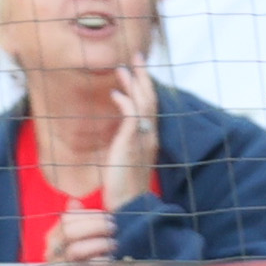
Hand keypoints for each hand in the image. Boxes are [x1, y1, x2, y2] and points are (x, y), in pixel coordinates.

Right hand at [45, 203, 115, 261]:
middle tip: (112, 227)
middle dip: (95, 227)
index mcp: (53, 237)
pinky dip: (99, 261)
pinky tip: (108, 258)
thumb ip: (75, 219)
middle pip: (69, 232)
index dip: (89, 215)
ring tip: (113, 243)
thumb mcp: (76, 237)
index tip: (106, 215)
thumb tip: (74, 203)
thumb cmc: (82, 258)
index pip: (67, 219)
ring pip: (76, 250)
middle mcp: (52, 252)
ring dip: (98, 244)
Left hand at [100, 60, 158, 215]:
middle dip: (143, 76)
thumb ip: (126, 150)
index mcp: (150, 140)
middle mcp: (150, 137)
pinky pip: (132, 115)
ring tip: (124, 67)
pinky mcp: (132, 144)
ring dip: (134, 83)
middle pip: (150, 99)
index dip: (144, 87)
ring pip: (143, 103)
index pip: (151, 107)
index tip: (136, 73)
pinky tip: (115, 93)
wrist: (129, 209)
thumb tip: (120, 141)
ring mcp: (143, 139)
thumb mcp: (126, 166)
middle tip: (136, 56)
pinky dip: (125, 101)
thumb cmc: (124, 192)